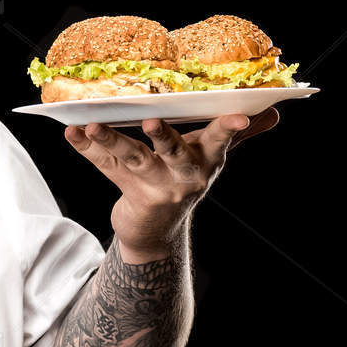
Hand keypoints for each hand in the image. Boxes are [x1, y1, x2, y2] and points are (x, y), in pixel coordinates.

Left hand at [64, 107, 279, 257]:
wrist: (155, 234)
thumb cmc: (182, 182)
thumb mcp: (210, 160)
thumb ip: (235, 135)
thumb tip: (274, 112)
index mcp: (208, 160)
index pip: (221, 140)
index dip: (230, 128)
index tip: (240, 118)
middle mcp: (184, 174)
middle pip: (173, 151)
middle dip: (163, 136)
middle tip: (149, 122)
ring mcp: (156, 186)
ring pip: (132, 157)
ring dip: (111, 140)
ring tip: (92, 125)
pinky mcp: (129, 193)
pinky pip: (106, 166)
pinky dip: (87, 148)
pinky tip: (72, 132)